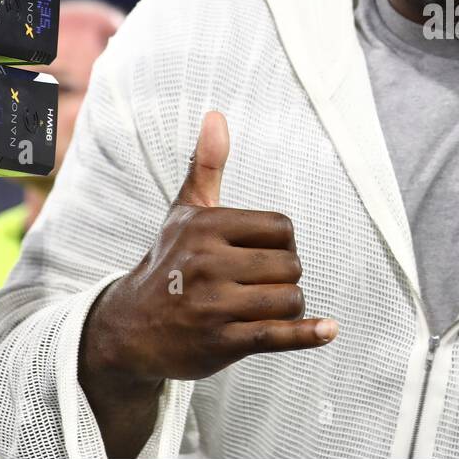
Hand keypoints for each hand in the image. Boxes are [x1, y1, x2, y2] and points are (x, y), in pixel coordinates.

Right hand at [82, 111, 337, 388]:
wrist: (130, 328)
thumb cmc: (170, 262)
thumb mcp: (185, 213)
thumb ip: (205, 165)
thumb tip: (216, 115)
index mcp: (206, 226)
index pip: (283, 228)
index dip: (283, 243)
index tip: (259, 253)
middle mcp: (208, 263)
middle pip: (291, 265)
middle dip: (284, 277)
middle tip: (254, 284)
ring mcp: (213, 306)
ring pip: (289, 299)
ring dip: (286, 307)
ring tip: (259, 307)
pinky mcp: (221, 343)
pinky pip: (278, 335)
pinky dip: (308, 334)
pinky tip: (329, 329)